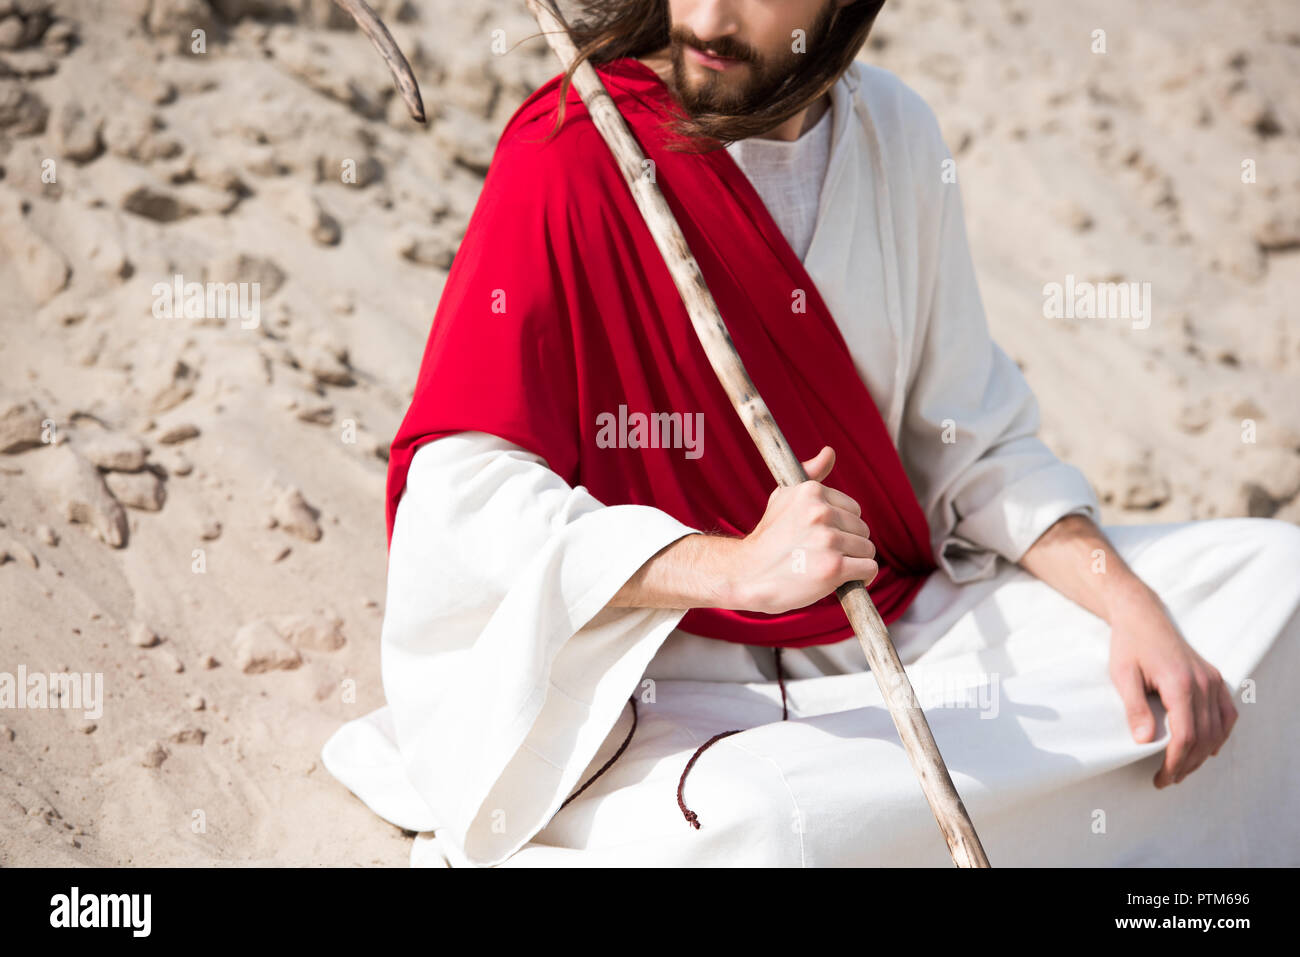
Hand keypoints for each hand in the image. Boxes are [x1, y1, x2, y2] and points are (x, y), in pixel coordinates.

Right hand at [726, 446, 877, 614]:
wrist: (747, 574)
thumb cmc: (768, 538)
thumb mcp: (783, 498)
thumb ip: (810, 475)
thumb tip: (830, 452)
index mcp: (811, 492)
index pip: (853, 509)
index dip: (840, 527)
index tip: (821, 537)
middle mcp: (820, 512)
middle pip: (862, 529)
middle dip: (848, 544)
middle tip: (821, 554)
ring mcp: (828, 539)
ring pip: (867, 549)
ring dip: (853, 561)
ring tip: (825, 566)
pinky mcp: (834, 567)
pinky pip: (868, 569)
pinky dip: (860, 578)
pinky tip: (840, 579)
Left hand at [1107, 590, 1237, 787]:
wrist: (1142, 617)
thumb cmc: (1129, 645)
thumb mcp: (1122, 675)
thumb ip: (1134, 708)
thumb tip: (1143, 742)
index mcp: (1180, 684)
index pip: (1185, 736)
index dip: (1174, 762)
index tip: (1160, 778)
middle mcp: (1203, 683)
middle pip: (1204, 738)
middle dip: (1187, 764)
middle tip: (1168, 780)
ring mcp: (1212, 680)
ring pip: (1218, 729)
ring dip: (1204, 754)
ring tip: (1183, 769)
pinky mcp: (1215, 678)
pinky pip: (1227, 713)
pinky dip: (1221, 734)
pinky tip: (1209, 748)